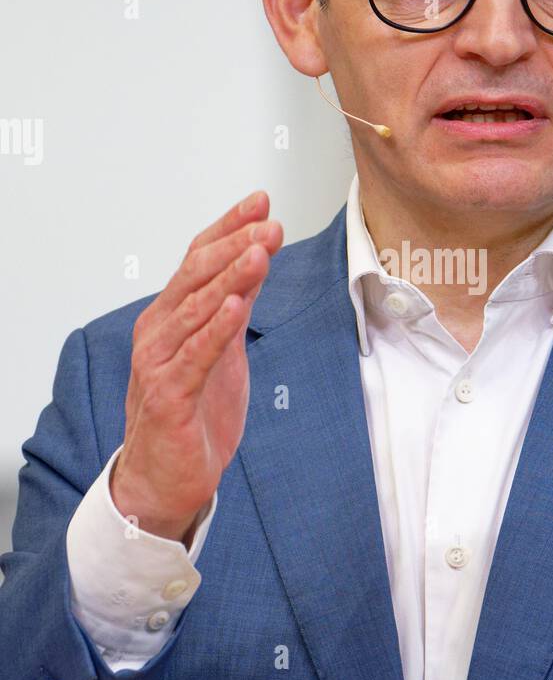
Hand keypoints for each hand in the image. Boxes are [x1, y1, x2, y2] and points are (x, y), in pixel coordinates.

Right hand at [110, 191, 282, 544]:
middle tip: (269, 223)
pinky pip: (195, 356)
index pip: (198, 258)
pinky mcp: (168, 396)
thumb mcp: (224, 348)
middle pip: (196, 275)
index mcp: (170, 314)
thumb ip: (236, 304)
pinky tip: (235, 305)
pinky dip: (215, 328)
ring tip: (259, 251)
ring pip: (195, 309)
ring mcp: (159, 362)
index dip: (229, 227)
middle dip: (235, 244)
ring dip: (229, 277)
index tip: (261, 201)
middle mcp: (157, 330)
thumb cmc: (193, 411)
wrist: (167, 478)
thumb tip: (258, 256)